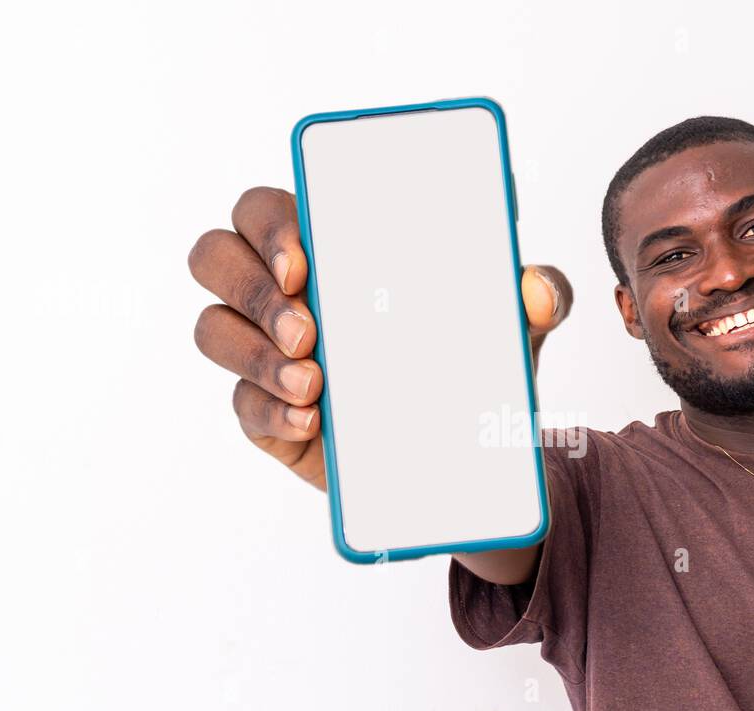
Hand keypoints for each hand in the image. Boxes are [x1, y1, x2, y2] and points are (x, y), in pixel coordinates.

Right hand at [189, 187, 572, 491]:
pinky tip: (312, 420)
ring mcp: (266, 352)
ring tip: (314, 382)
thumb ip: (535, 300)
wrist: (466, 457)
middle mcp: (284, 292)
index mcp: (329, 249)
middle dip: (252, 288)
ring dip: (253, 353)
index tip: (306, 261)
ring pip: (213, 329)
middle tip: (309, 329)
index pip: (265, 210)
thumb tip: (539, 286)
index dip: (269, 225)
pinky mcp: (267, 412)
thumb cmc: (469, 367)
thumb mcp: (511, 332)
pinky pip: (241, 403)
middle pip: (216, 257)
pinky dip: (271, 410)